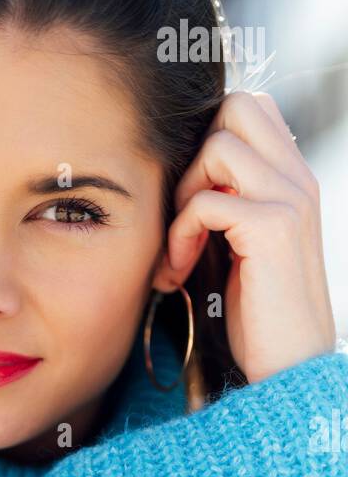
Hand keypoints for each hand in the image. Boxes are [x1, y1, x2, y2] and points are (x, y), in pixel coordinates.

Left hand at [169, 89, 336, 383]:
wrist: (290, 370)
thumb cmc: (260, 319)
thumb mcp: (243, 249)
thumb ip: (228, 206)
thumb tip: (184, 178)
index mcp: (294, 180)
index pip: (252, 108)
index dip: (209, 140)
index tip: (193, 201)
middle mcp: (299, 180)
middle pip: (237, 106)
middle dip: (196, 154)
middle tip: (184, 213)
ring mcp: (290, 200)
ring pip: (218, 145)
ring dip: (183, 196)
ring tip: (179, 248)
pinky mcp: (273, 229)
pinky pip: (206, 201)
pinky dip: (180, 235)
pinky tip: (177, 273)